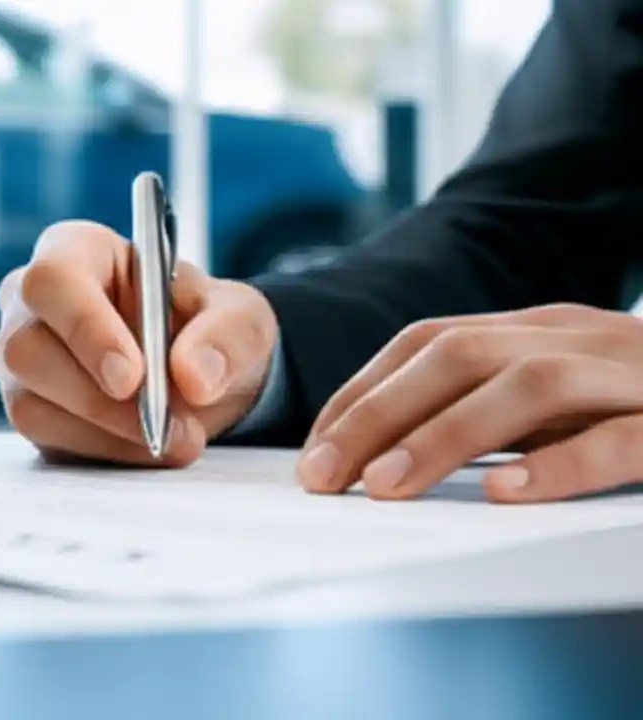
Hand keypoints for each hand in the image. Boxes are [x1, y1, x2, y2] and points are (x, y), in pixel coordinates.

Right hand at [0, 221, 278, 466]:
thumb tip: (194, 377)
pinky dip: (104, 449)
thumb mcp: (241, 318)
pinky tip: (147, 445)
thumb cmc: (207, 327)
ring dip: (106, 430)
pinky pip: (46, 437)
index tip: (131, 377)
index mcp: (79, 251)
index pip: (53, 278)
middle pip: (26, 347)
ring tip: (174, 436)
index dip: (84, 327)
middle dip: (96, 397)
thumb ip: (226, 337)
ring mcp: (25, 359)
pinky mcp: (32, 407)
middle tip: (160, 422)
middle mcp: (35, 303)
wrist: (201, 377)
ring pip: (29, 401)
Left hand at [297, 304, 642, 502]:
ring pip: (528, 387)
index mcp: (538, 327)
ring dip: (445, 437)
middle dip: (377, 415)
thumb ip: (488, 406)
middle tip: (323, 477)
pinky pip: (621, 436)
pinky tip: (508, 494)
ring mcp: (632, 372)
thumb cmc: (636, 400)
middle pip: (457, 355)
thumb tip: (379, 452)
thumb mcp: (556, 392)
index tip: (313, 450)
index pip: (427, 341)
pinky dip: (561, 463)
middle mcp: (577, 336)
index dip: (361, 391)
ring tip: (386, 487)